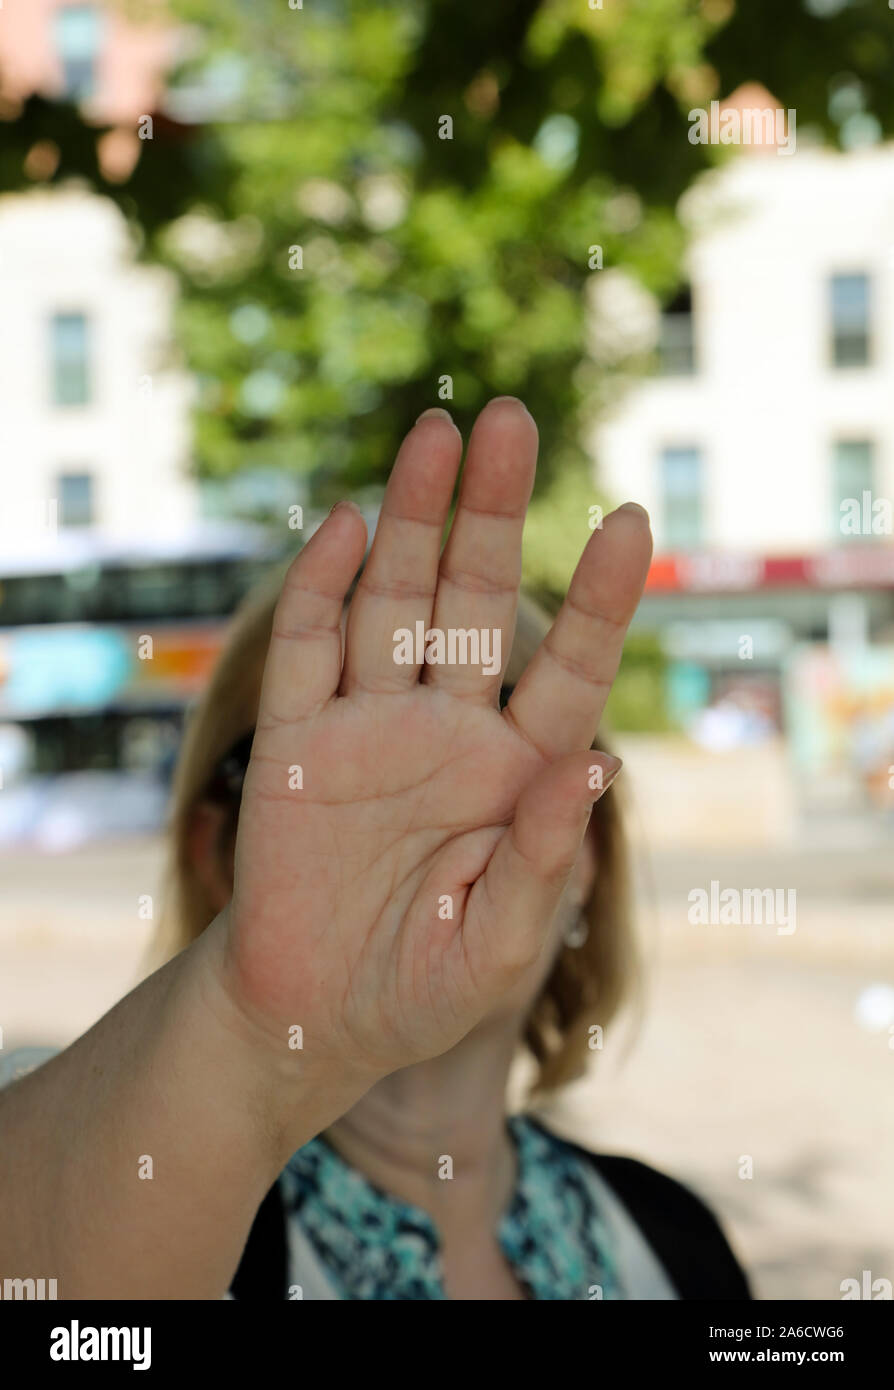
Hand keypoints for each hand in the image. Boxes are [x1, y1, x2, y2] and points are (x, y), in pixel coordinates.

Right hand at [222, 397, 651, 1085]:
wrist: (308, 1017)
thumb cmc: (421, 986)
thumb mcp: (498, 946)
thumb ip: (544, 862)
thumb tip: (595, 769)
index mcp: (514, 772)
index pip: (568, 669)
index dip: (599, 600)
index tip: (630, 520)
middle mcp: (446, 730)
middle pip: (477, 601)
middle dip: (493, 513)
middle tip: (511, 419)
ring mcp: (367, 728)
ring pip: (393, 602)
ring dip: (413, 518)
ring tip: (439, 430)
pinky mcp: (292, 745)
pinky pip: (306, 653)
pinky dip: (321, 589)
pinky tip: (347, 524)